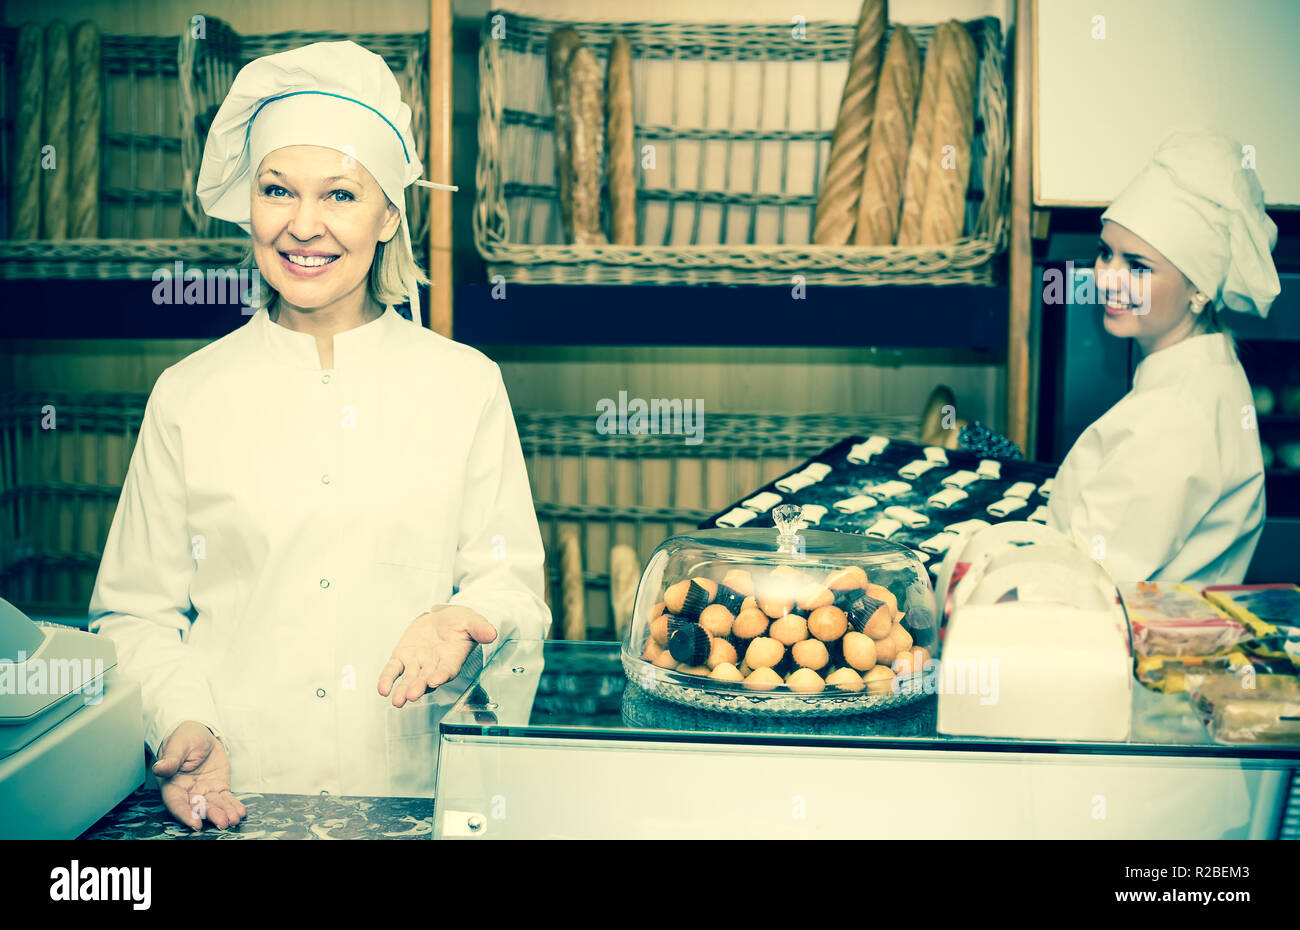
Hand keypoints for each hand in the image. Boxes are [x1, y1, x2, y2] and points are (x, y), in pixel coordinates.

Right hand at [152, 720, 246, 830]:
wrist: (201, 734)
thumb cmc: (185, 738)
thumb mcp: (177, 745)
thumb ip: (171, 759)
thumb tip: (159, 768)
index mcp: (172, 784)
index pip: (177, 804)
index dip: (185, 814)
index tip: (195, 823)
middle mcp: (187, 792)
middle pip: (198, 808)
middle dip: (211, 815)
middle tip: (222, 822)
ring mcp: (204, 791)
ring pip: (214, 805)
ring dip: (224, 813)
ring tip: (234, 819)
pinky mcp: (218, 788)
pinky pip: (226, 799)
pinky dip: (233, 806)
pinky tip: (240, 812)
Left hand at [377, 606, 496, 707]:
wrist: (442, 619)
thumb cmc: (459, 623)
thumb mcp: (471, 620)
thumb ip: (480, 627)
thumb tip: (492, 633)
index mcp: (453, 658)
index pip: (448, 669)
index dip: (442, 675)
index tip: (436, 679)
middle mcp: (434, 666)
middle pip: (426, 680)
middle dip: (419, 687)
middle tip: (411, 695)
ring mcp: (417, 664)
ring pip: (409, 680)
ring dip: (403, 690)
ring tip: (398, 700)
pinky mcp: (403, 658)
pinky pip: (393, 671)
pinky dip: (387, 680)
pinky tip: (383, 688)